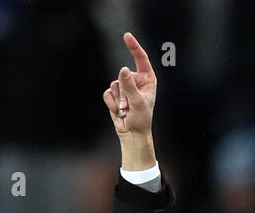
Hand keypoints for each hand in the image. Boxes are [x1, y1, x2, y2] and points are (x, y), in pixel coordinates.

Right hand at [104, 33, 156, 147]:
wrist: (132, 134)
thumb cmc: (141, 119)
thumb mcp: (138, 102)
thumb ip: (130, 86)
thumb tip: (123, 69)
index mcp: (147, 79)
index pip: (140, 59)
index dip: (133, 47)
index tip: (126, 36)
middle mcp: (136, 80)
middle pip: (122, 74)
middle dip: (125, 92)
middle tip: (131, 106)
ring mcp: (124, 87)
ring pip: (114, 84)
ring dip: (119, 100)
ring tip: (126, 110)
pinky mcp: (115, 94)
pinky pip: (107, 93)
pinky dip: (112, 104)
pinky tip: (119, 112)